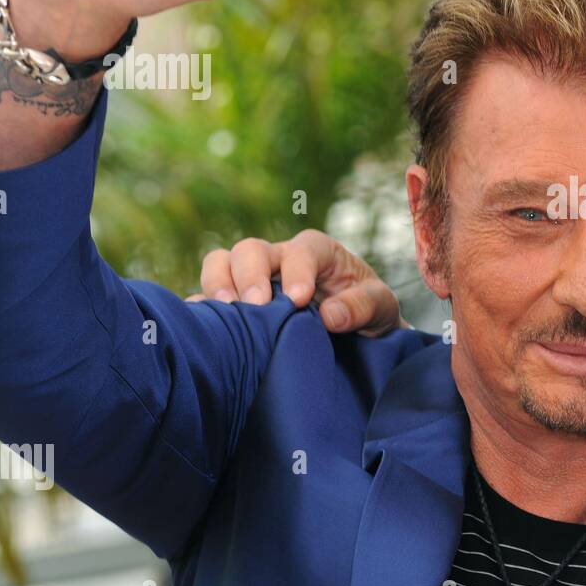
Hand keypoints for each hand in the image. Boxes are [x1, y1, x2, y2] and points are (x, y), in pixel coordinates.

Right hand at [187, 230, 405, 336]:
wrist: (357, 335)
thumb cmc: (368, 311)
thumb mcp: (382, 307)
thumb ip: (363, 306)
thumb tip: (329, 316)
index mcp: (316, 252)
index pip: (300, 251)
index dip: (296, 271)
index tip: (297, 300)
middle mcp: (279, 258)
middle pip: (250, 250)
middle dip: (248, 275)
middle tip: (255, 307)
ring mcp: (253, 278)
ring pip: (220, 263)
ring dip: (218, 285)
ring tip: (228, 314)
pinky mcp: (236, 301)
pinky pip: (207, 297)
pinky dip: (203, 308)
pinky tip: (208, 329)